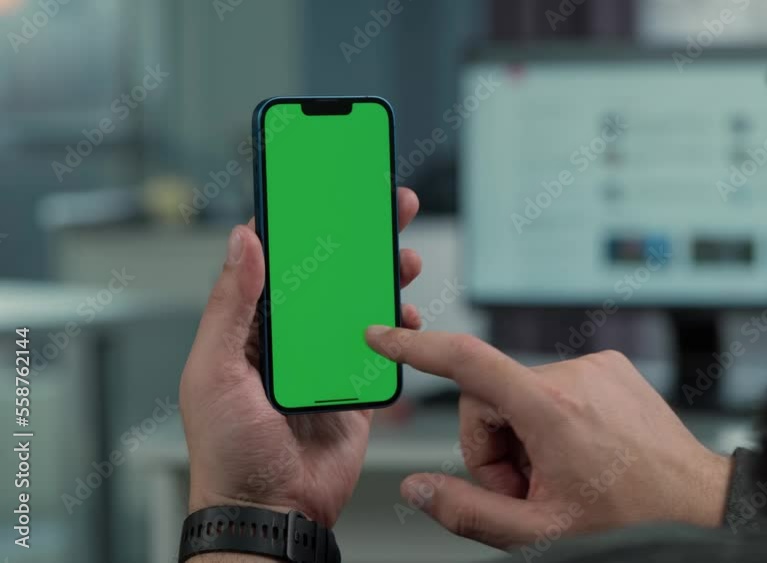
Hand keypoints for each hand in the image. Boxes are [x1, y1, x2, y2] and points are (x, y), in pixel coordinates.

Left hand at [180, 188, 422, 527]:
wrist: (272, 512)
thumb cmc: (228, 453)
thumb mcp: (215, 372)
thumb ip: (230, 306)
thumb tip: (242, 240)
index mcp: (250, 329)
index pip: (274, 261)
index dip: (297, 222)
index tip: (318, 187)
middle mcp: (290, 339)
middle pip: (327, 275)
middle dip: (356, 238)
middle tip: (384, 205)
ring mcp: (325, 361)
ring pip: (359, 305)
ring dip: (382, 277)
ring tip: (403, 255)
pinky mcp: (356, 386)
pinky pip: (383, 347)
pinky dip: (400, 328)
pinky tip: (407, 313)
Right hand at [364, 329, 732, 548]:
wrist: (700, 507)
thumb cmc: (631, 521)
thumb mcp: (539, 532)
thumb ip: (467, 511)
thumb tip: (419, 489)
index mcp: (552, 411)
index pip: (466, 362)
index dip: (416, 348)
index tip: (382, 336)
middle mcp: (575, 375)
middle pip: (489, 398)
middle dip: (494, 447)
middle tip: (528, 489)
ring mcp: (597, 367)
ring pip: (521, 394)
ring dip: (525, 436)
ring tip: (561, 475)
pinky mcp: (613, 367)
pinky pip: (555, 385)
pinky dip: (552, 419)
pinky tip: (580, 453)